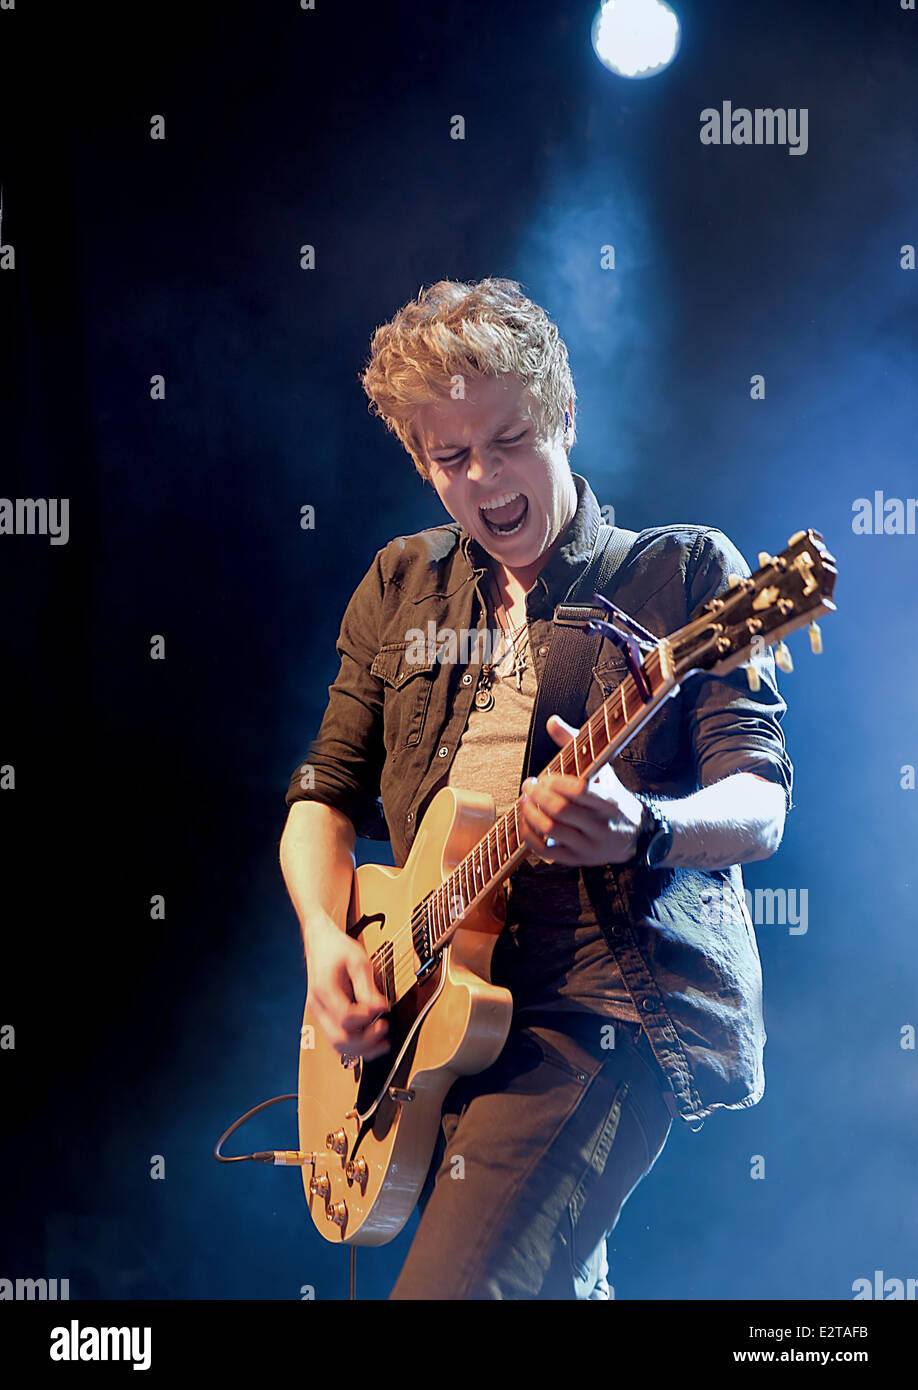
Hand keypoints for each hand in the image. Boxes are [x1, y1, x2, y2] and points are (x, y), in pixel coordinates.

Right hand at [303, 916, 390, 1059]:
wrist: (320, 942)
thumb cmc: (337, 949)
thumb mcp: (358, 961)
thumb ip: (368, 987)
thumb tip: (381, 1009)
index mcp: (324, 990)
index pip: (346, 1017)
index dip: (367, 1018)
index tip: (384, 1010)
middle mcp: (318, 1006)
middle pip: (339, 1039)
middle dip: (366, 1041)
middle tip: (385, 1029)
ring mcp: (319, 1014)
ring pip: (337, 1046)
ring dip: (362, 1050)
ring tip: (383, 1043)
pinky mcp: (324, 1017)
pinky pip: (337, 1040)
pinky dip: (355, 1046)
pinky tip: (371, 1041)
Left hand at [519, 715, 644, 865]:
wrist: (633, 835)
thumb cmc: (612, 797)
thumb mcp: (602, 769)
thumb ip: (576, 743)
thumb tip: (551, 721)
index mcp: (610, 802)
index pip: (580, 791)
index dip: (556, 782)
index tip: (545, 776)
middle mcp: (601, 827)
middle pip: (560, 810)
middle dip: (537, 795)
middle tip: (529, 785)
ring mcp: (589, 846)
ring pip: (551, 831)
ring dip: (530, 813)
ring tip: (524, 801)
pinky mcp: (577, 860)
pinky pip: (547, 852)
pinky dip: (530, 836)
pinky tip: (526, 821)